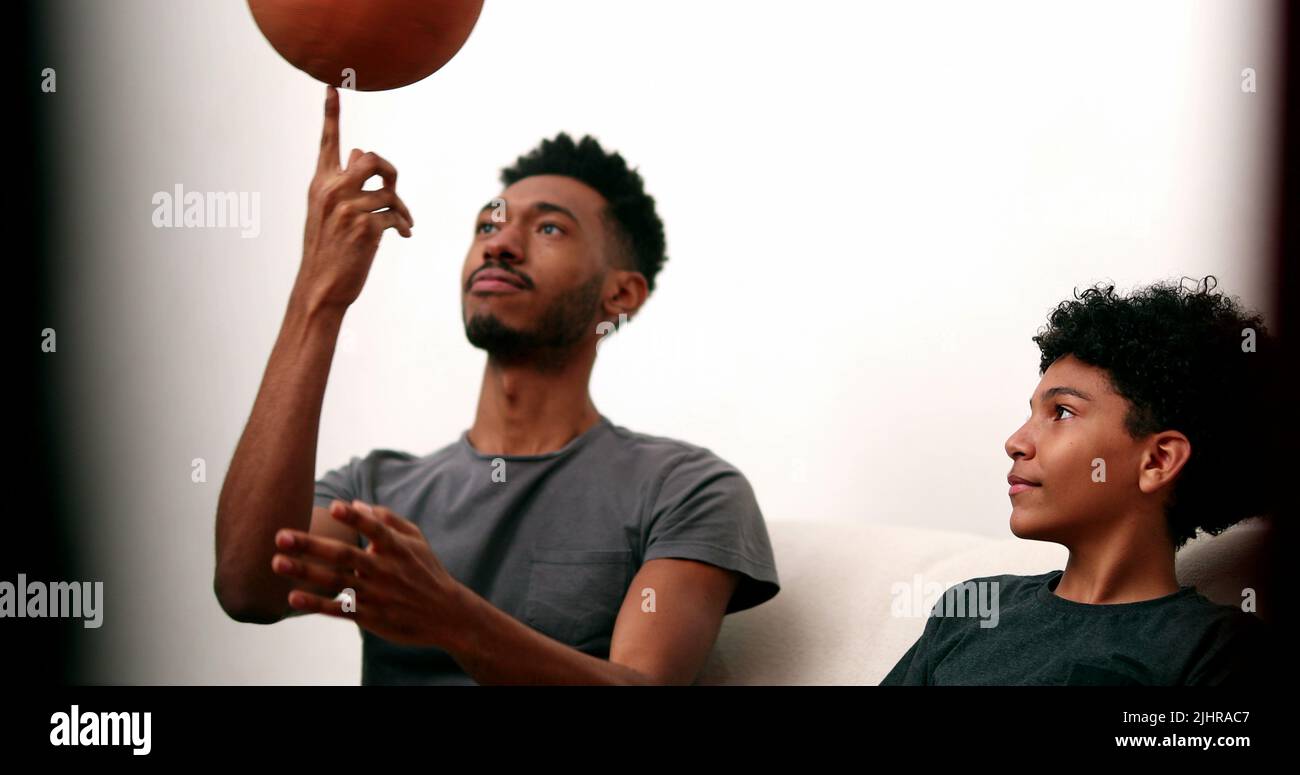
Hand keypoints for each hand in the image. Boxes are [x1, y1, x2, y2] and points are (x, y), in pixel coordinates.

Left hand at [270, 499, 466, 647]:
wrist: (446, 615)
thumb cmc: (427, 571)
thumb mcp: (416, 540)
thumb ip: (387, 520)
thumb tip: (355, 504)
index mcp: (397, 548)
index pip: (375, 529)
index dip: (356, 519)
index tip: (336, 506)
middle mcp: (385, 570)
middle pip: (344, 555)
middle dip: (311, 545)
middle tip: (280, 536)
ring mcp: (377, 595)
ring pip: (336, 582)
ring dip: (305, 572)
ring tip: (277, 562)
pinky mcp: (370, 617)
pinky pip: (339, 609)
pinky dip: (316, 604)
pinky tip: (293, 597)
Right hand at [295, 85, 414, 312]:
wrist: (321, 287)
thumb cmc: (328, 249)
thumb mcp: (329, 212)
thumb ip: (343, 181)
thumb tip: (357, 150)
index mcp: (320, 183)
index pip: (328, 142)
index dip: (331, 113)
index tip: (332, 86)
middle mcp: (331, 191)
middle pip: (371, 158)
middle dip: (390, 171)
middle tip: (393, 189)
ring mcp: (348, 208)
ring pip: (388, 190)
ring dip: (400, 207)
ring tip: (401, 221)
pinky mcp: (365, 227)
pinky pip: (395, 215)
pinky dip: (402, 225)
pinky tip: (402, 235)